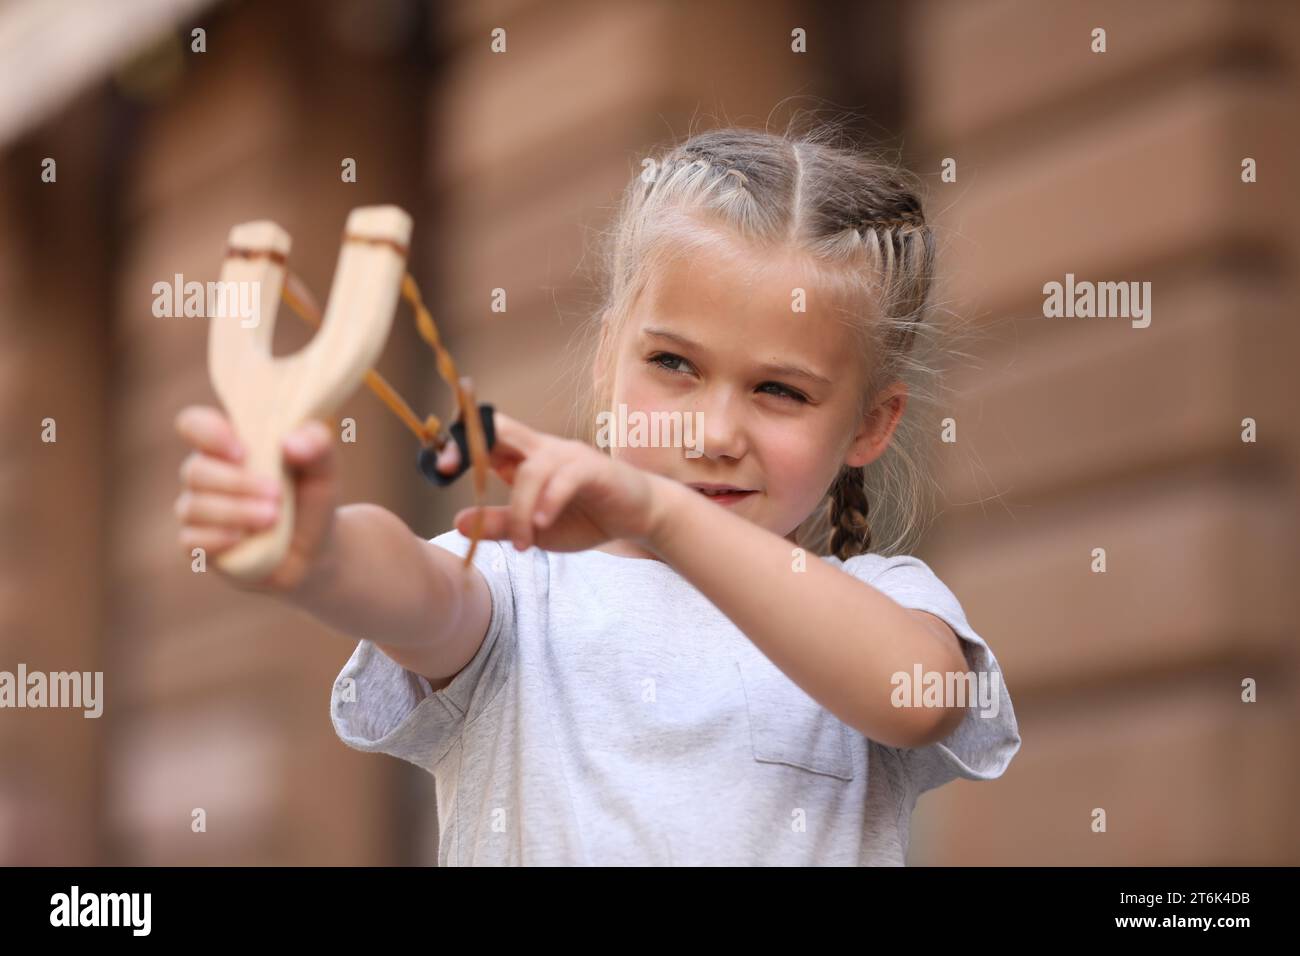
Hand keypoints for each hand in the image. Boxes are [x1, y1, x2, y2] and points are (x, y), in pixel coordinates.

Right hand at [173, 405, 338, 592]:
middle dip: (237, 483)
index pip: (194, 424)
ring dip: (234, 512)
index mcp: (228, 446)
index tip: (242, 452)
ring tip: (272, 517)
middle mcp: (206, 475)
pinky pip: (191, 541)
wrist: (315, 548)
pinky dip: (217, 539)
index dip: (208, 434)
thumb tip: (288, 443)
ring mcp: (198, 510)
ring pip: (192, 507)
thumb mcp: (324, 468)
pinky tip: (243, 538)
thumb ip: (316, 444)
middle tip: (277, 494)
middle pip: (195, 470)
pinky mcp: (199, 544)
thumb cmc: (310, 498)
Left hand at [440, 411, 670, 552]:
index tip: (440, 466)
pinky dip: (548, 501)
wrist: (639, 516)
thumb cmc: (586, 517)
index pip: (487, 437)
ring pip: (530, 470)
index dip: (460, 444)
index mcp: (525, 459)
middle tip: (450, 469)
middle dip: (472, 444)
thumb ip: (502, 524)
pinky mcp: (594, 469)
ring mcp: (569, 455)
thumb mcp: (536, 529)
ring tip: (525, 544)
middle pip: (502, 429)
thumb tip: (458, 522)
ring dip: (520, 509)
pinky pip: (564, 479)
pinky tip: (542, 525)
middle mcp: (544, 449)